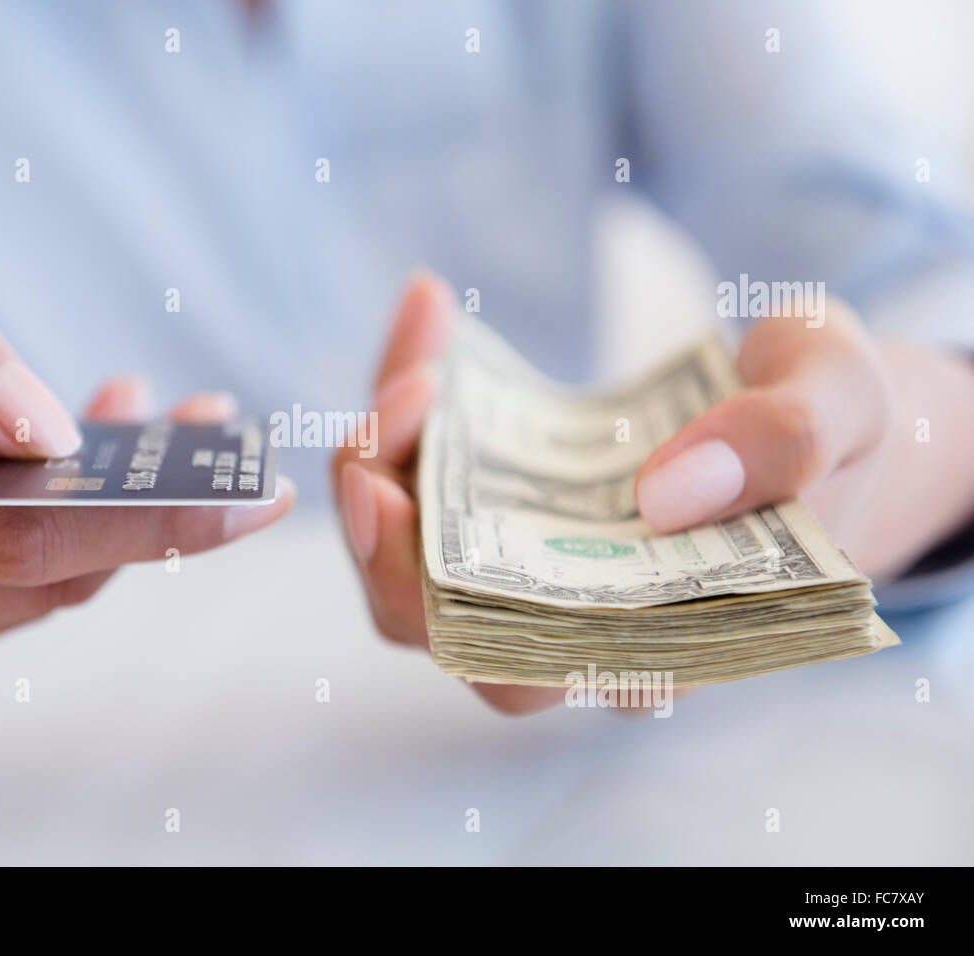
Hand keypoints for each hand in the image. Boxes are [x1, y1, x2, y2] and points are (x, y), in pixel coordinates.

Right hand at [0, 264, 292, 725]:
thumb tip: (57, 434)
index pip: (3, 538)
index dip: (144, 520)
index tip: (252, 496)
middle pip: (30, 579)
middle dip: (140, 508)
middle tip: (199, 432)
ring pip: (14, 606)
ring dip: (89, 527)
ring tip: (133, 434)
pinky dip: (29, 562)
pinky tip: (45, 490)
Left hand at [334, 277, 973, 716]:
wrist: (812, 408)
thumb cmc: (830, 430)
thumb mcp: (842, 408)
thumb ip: (784, 447)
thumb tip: (666, 496)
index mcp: (656, 643)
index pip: (524, 668)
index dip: (451, 606)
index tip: (413, 503)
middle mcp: (573, 621)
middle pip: (430, 616)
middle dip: (386, 520)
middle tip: (407, 400)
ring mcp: (527, 562)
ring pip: (405, 546)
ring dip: (386, 447)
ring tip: (422, 338)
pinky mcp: (499, 500)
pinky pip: (421, 468)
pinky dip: (410, 396)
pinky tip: (429, 306)